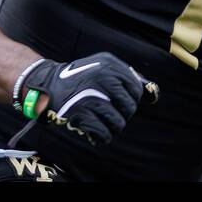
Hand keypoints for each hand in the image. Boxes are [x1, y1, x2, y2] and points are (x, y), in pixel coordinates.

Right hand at [21, 53, 159, 145]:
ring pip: (119, 123)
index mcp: (111, 64)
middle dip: (122, 115)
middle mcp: (104, 78)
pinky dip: (101, 137)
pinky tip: (94, 132)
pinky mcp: (81, 114)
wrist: (47, 86)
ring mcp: (92, 96)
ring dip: (112, 128)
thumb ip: (129, 78)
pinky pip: (104, 134)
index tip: (117, 103)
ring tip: (101, 123)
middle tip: (107, 113)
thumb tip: (153, 95)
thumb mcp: (104, 67)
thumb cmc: (80, 78)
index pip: (136, 90)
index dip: (129, 100)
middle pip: (129, 108)